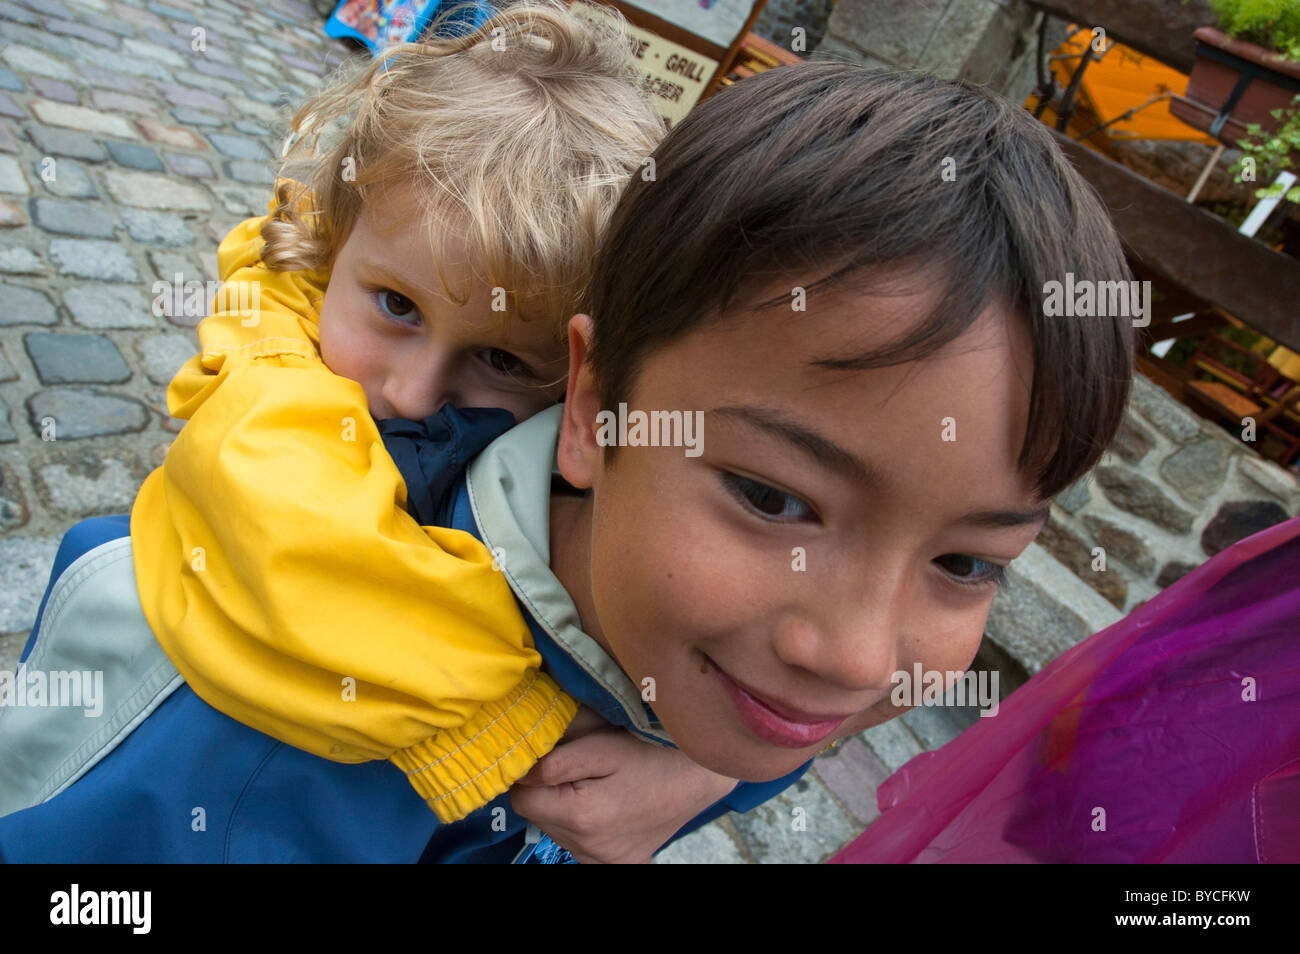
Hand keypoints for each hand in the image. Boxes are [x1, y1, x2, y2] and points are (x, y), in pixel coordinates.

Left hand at [511, 711, 737, 863]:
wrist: (699, 775)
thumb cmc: (652, 751)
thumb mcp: (603, 745)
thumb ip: (556, 761)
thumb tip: (520, 770)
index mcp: (582, 816)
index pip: (521, 800)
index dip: (527, 774)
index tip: (546, 756)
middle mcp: (589, 848)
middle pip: (539, 817)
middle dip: (547, 791)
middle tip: (576, 765)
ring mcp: (604, 861)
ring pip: (557, 831)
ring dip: (563, 808)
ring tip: (595, 783)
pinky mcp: (618, 864)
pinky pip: (580, 845)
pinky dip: (582, 825)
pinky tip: (605, 805)